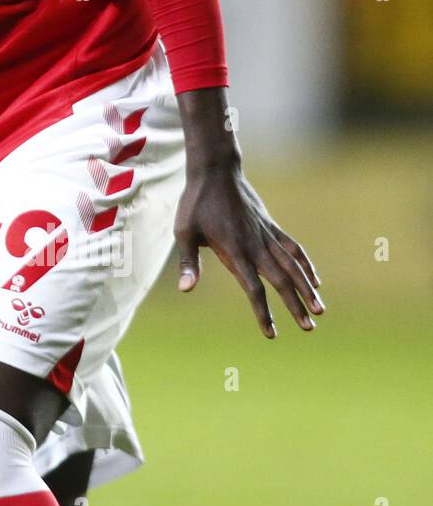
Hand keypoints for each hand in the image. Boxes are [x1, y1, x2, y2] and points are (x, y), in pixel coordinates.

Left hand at [173, 163, 323, 337]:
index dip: (263, 312)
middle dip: (295, 305)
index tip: (272, 333)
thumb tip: (185, 289)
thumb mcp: (184, 232)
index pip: (253, 288)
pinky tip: (315, 279)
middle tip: (309, 328)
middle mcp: (255, 245)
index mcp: (235, 251)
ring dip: (307, 288)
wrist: (215, 172)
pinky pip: (293, 247)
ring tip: (320, 309)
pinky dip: (305, 264)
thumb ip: (188, 262)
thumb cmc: (195, 204)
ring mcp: (266, 234)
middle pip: (280, 280)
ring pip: (292, 265)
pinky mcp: (270, 225)